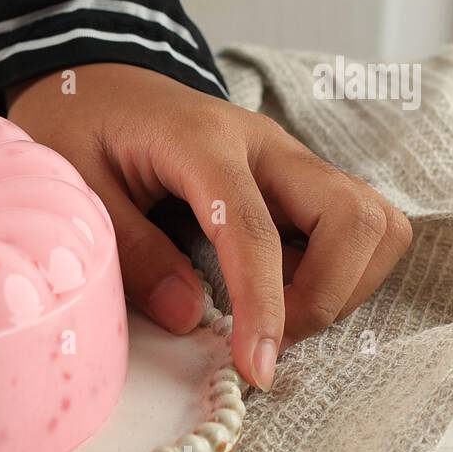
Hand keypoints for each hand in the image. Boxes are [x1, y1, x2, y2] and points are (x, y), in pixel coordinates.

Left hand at [7, 63, 411, 390]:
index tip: (256, 368)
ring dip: (341, 285)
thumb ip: (132, 251)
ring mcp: (291, 160)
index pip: (255, 230)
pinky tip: (278, 287)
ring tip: (272, 312)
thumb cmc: (83, 128)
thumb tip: (190, 318)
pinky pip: (354, 228)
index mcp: (203, 141)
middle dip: (325, 296)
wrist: (101, 83)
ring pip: (372, 223)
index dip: (263, 306)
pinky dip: (337, 272)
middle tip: (263, 339)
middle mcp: (266, 145)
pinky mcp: (299, 181)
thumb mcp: (79, 189)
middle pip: (353, 218)